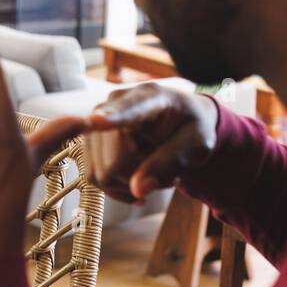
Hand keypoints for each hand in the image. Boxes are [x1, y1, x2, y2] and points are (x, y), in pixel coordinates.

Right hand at [85, 83, 219, 202]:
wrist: (180, 122)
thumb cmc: (192, 129)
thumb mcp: (196, 145)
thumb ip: (170, 163)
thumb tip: (138, 190)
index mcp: (150, 97)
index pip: (128, 109)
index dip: (110, 117)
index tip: (96, 121)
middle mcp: (114, 104)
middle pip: (113, 161)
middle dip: (139, 179)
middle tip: (169, 178)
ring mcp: (96, 122)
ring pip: (100, 173)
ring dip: (129, 185)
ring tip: (155, 175)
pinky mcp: (89, 140)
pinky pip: (93, 177)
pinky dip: (117, 187)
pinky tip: (138, 182)